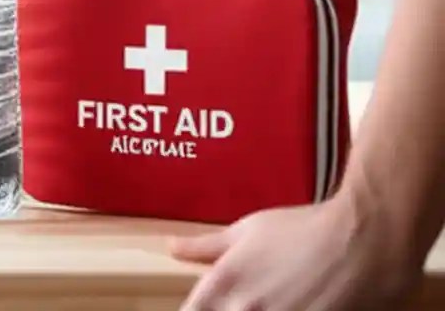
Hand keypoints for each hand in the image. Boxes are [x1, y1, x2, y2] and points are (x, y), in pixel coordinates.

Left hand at [172, 195, 418, 309]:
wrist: (362, 240)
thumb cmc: (301, 230)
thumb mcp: (247, 231)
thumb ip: (205, 246)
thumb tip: (171, 247)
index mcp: (222, 284)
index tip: (204, 308)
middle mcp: (244, 310)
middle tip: (244, 303)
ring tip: (271, 301)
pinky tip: (293, 307)